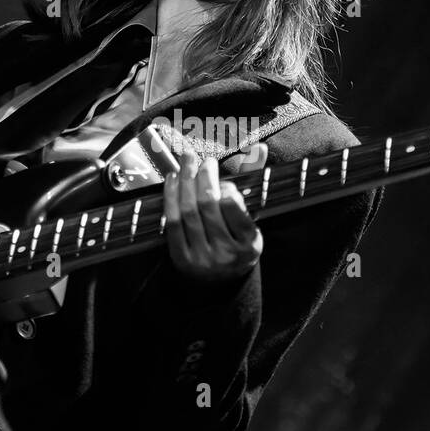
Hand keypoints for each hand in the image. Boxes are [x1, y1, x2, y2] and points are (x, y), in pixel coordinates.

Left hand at [163, 145, 265, 282]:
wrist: (221, 282)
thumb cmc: (237, 243)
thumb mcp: (251, 221)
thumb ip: (250, 186)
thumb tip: (259, 148)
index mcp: (249, 244)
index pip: (232, 206)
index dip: (224, 185)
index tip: (220, 176)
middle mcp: (225, 254)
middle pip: (207, 205)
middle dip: (201, 176)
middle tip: (200, 159)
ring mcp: (201, 258)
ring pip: (188, 211)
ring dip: (184, 181)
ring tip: (185, 163)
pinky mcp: (181, 259)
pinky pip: (172, 222)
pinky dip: (170, 197)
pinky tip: (172, 180)